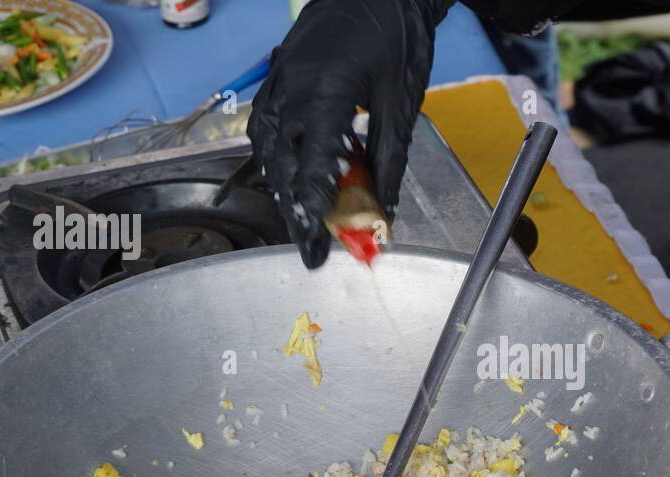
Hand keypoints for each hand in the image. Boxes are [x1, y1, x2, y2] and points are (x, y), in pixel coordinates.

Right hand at [248, 0, 451, 267]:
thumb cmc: (397, 36)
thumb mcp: (402, 102)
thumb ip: (390, 157)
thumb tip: (385, 206)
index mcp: (324, 93)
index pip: (311, 164)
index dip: (312, 207)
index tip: (316, 243)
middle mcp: (291, 88)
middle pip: (283, 164)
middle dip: (295, 210)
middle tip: (309, 247)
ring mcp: (278, 79)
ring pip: (268, 147)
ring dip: (283, 185)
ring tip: (301, 219)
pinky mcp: (277, 75)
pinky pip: (267, 125)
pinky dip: (278, 157)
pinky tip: (294, 175)